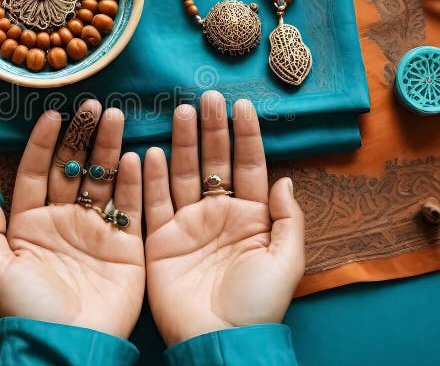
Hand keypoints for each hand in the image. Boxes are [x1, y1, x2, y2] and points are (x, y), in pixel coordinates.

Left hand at [0, 101, 144, 338]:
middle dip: (82, 137)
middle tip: (93, 106)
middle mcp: (64, 221)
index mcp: (31, 224)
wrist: (72, 344)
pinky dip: (133, 181)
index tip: (53, 115)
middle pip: (73, 168)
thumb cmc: (31, 310)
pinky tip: (135, 155)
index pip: (35, 172)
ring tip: (115, 117)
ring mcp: (96, 230)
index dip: (43, 143)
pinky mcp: (125, 244)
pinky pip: (131, 205)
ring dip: (109, 148)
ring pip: (103, 179)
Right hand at [144, 91, 304, 345]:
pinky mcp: (160, 240)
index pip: (249, 166)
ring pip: (183, 174)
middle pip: (213, 162)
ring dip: (182, 143)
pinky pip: (154, 202)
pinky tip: (151, 151)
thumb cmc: (258, 306)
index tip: (243, 105)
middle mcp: (219, 214)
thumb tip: (285, 177)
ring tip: (181, 112)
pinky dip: (151, 178)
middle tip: (207, 97)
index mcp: (252, 217)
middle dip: (212, 130)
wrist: (218, 342)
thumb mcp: (286, 261)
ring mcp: (188, 225)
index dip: (246, 136)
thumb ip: (288, 218)